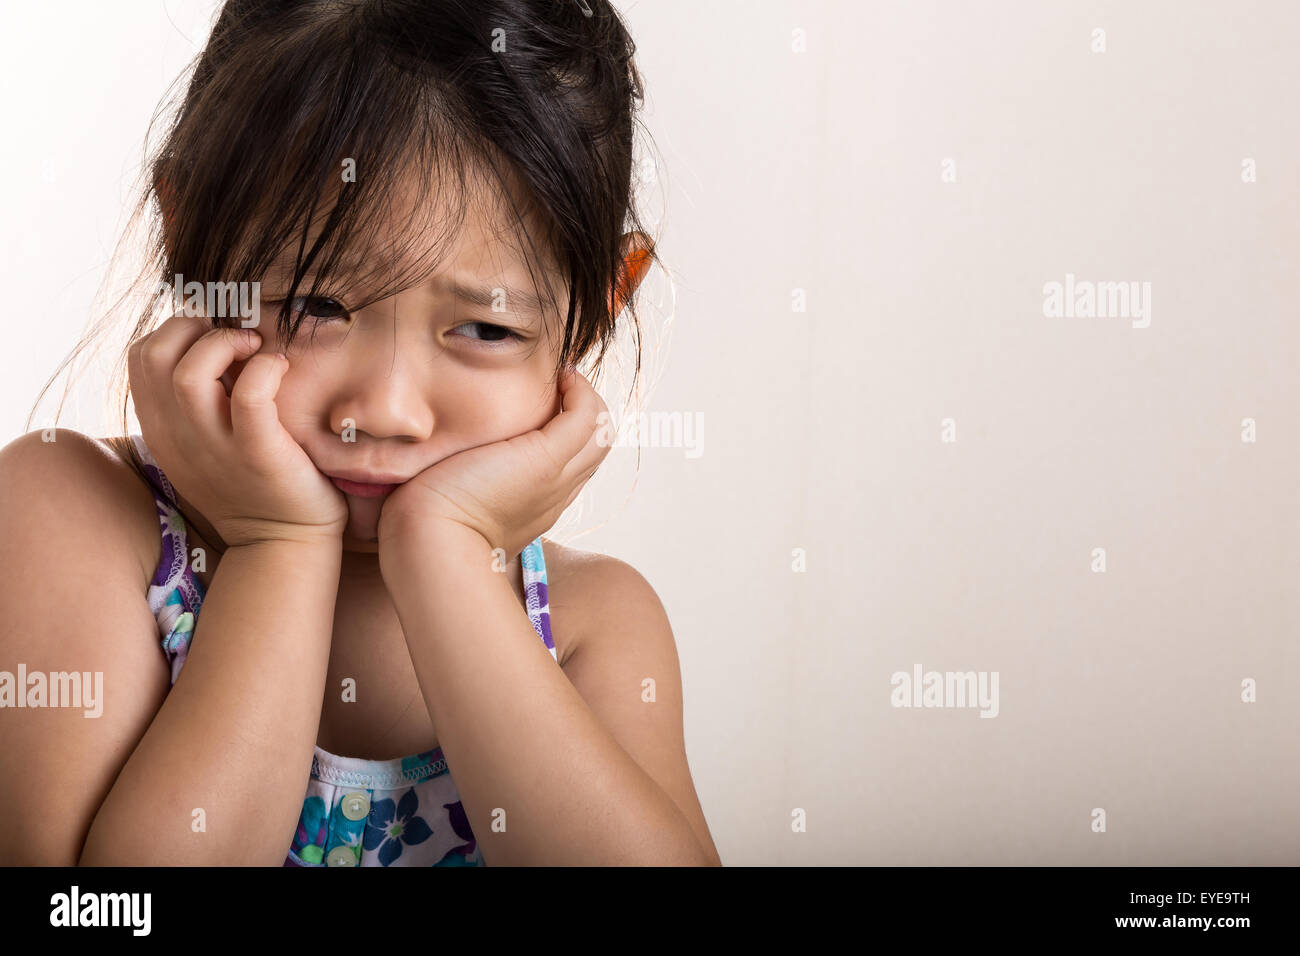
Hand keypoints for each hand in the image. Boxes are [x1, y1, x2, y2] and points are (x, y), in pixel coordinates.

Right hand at [127, 313, 348, 548]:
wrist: (283, 543)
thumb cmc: (254, 484)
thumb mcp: (205, 445)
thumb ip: (195, 405)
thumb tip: (209, 345)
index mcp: (162, 430)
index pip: (140, 357)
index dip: (175, 330)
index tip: (212, 336)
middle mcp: (178, 438)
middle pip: (154, 355)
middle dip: (193, 327)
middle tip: (234, 336)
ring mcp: (215, 448)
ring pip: (189, 373)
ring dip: (225, 344)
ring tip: (256, 347)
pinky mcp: (258, 455)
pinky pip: (250, 396)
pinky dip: (265, 368)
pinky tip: (281, 366)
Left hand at [377, 367, 610, 560]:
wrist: (428, 545)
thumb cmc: (423, 530)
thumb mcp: (447, 506)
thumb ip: (455, 486)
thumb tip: (428, 473)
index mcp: (535, 508)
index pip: (570, 467)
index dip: (565, 435)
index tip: (542, 409)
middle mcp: (554, 496)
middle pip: (595, 449)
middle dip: (584, 412)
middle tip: (559, 385)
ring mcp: (555, 479)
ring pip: (601, 433)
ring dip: (588, 399)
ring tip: (562, 379)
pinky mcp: (545, 460)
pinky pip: (587, 417)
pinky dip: (581, 392)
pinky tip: (559, 376)